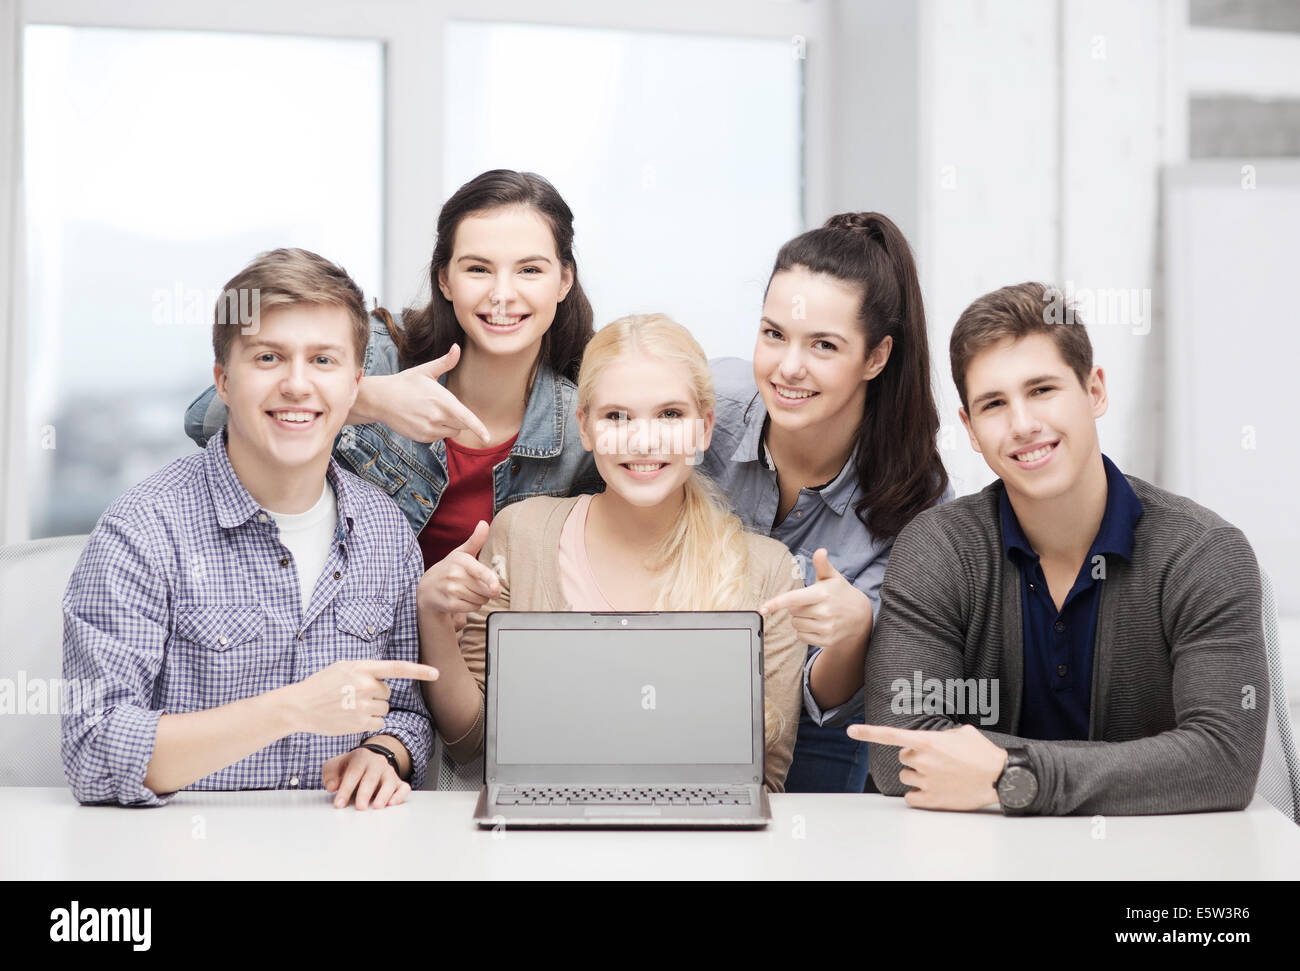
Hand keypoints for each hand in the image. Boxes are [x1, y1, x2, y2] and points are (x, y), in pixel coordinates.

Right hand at [285, 659, 438, 736]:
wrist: (299, 706)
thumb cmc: (320, 685)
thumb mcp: (341, 668)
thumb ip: (364, 669)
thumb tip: (384, 676)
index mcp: (361, 668)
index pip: (396, 668)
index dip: (418, 670)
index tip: (436, 673)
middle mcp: (364, 685)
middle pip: (387, 693)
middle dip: (375, 695)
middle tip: (352, 696)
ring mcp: (362, 705)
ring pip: (383, 709)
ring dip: (372, 710)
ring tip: (349, 707)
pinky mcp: (359, 723)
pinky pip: (378, 723)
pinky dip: (369, 722)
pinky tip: (350, 718)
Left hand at [322, 746, 409, 810]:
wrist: (370, 760)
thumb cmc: (350, 767)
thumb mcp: (335, 766)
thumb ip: (330, 775)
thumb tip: (331, 787)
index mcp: (361, 757)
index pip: (353, 773)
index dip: (346, 789)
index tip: (339, 804)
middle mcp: (377, 763)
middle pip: (371, 778)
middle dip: (365, 793)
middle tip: (360, 807)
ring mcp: (389, 772)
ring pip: (389, 782)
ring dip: (384, 795)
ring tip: (377, 807)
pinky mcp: (398, 782)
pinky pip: (403, 788)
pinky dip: (400, 795)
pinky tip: (392, 803)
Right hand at [364, 343, 490, 444]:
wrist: (380, 399)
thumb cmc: (405, 382)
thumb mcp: (425, 370)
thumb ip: (446, 362)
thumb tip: (457, 347)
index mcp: (442, 401)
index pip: (465, 418)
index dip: (478, 428)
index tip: (487, 438)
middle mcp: (437, 417)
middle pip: (462, 425)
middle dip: (459, 418)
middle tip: (442, 406)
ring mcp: (429, 429)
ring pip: (451, 432)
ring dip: (448, 425)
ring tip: (430, 412)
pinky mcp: (422, 437)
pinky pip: (439, 438)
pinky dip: (437, 431)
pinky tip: (423, 419)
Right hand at [417, 521, 500, 615]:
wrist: (427, 588)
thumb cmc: (450, 569)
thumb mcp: (461, 553)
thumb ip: (475, 540)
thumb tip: (484, 523)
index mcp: (461, 560)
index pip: (480, 572)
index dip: (491, 581)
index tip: (496, 588)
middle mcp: (454, 574)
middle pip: (485, 589)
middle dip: (488, 590)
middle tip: (480, 586)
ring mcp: (450, 590)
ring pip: (480, 599)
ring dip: (481, 598)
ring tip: (470, 592)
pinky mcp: (448, 604)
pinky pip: (472, 608)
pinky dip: (473, 606)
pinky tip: (465, 600)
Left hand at [759, 548, 872, 651]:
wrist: (860, 618)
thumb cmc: (841, 594)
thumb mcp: (833, 578)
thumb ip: (822, 565)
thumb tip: (820, 551)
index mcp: (822, 594)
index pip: (794, 599)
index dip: (776, 603)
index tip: (762, 609)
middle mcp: (825, 612)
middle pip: (792, 612)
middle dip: (797, 607)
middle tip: (812, 603)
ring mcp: (826, 628)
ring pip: (796, 625)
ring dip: (800, 619)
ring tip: (816, 614)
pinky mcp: (826, 640)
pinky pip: (801, 637)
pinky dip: (804, 631)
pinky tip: (817, 625)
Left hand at [848, 723, 1007, 810]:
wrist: (1000, 777)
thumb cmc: (983, 753)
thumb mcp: (962, 732)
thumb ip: (941, 734)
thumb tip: (935, 739)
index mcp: (928, 741)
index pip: (891, 735)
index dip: (868, 732)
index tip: (850, 730)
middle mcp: (923, 760)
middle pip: (903, 758)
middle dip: (915, 758)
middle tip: (936, 761)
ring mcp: (926, 781)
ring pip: (907, 777)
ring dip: (918, 776)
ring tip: (941, 776)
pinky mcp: (931, 800)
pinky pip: (910, 797)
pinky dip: (918, 795)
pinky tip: (934, 790)